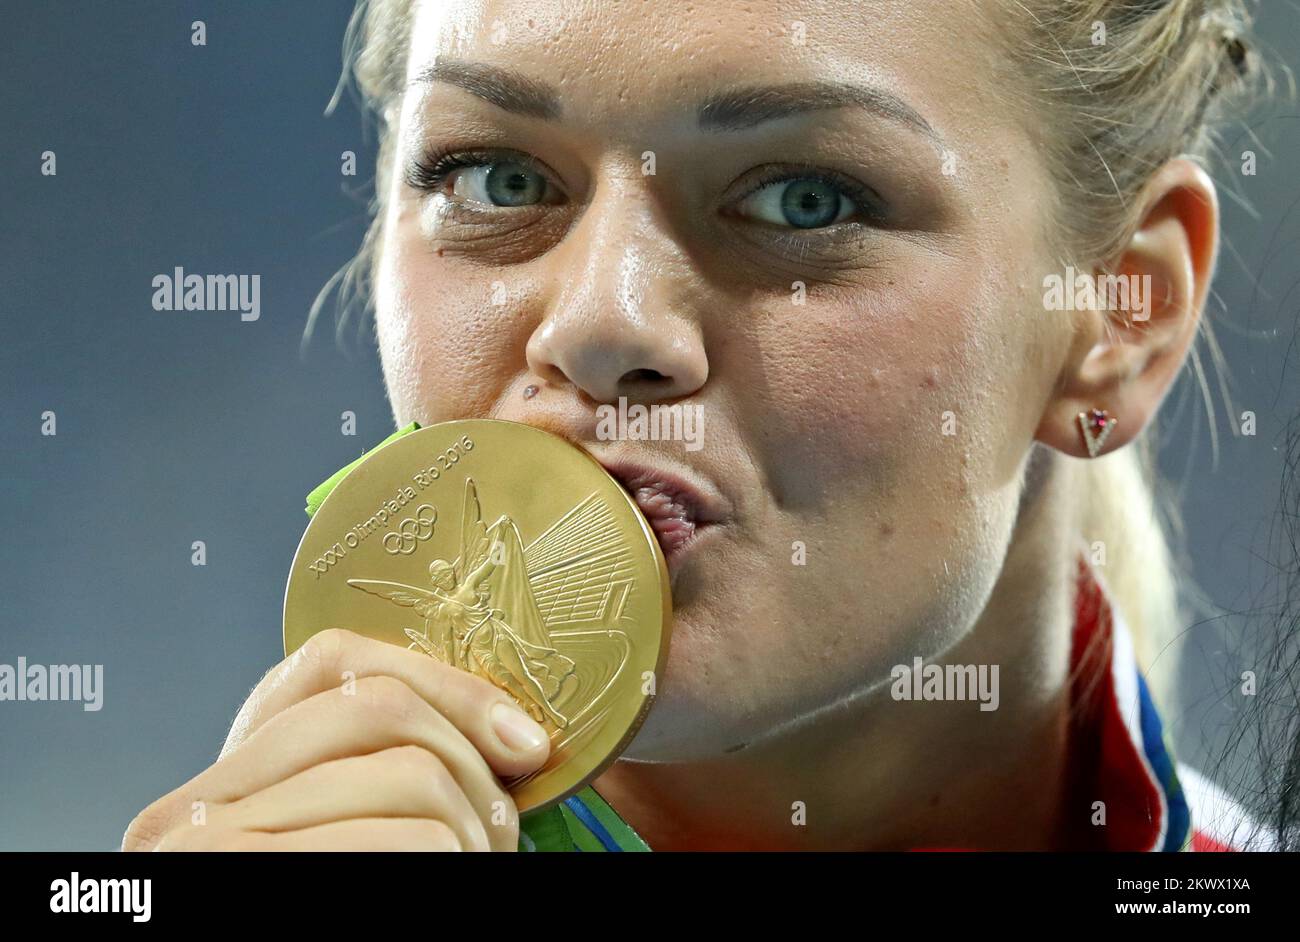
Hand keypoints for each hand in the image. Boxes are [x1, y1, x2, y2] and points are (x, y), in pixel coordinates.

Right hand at [122, 628, 550, 850]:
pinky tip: (447, 889)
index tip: (528, 743)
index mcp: (222, 778)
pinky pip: (412, 840)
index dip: (449, 688)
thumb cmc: (338, 912)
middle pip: (379, 708)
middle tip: (495, 840)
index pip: (337, 662)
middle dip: (468, 767)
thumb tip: (516, 739)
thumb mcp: (350, 838)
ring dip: (474, 829)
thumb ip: (383, 775)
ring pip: (408, 773)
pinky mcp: (240, 877)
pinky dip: (457, 862)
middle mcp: (189, 804)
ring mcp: (205, 848)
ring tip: (470, 869)